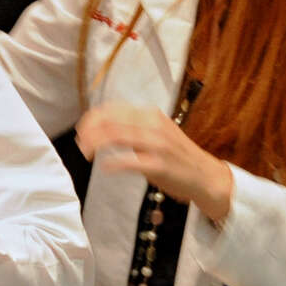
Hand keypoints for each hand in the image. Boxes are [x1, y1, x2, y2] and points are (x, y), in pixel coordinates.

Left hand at [76, 102, 232, 222]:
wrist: (205, 176)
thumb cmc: (177, 157)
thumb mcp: (157, 133)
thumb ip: (134, 128)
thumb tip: (104, 126)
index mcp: (151, 115)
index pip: (113, 109)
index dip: (92, 118)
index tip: (82, 130)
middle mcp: (153, 125)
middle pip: (110, 120)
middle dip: (89, 131)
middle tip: (80, 144)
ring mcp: (157, 145)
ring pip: (116, 136)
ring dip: (95, 144)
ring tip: (86, 153)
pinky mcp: (158, 165)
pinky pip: (129, 162)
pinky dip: (112, 164)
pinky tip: (105, 168)